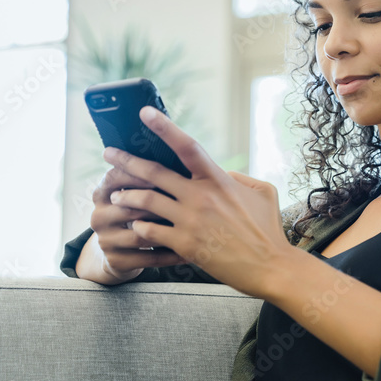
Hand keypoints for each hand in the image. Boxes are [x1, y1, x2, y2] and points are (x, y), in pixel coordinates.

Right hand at [88, 159, 188, 278]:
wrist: (122, 250)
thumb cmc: (141, 212)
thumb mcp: (139, 192)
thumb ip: (150, 175)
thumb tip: (177, 152)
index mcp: (102, 191)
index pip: (116, 176)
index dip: (139, 174)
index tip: (166, 172)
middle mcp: (98, 215)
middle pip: (130, 206)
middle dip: (159, 203)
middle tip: (186, 201)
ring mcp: (105, 240)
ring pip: (140, 234)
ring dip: (167, 232)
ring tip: (193, 228)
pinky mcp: (116, 260)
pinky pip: (147, 258)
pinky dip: (170, 255)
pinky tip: (189, 253)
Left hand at [103, 106, 293, 296]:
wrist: (272, 267)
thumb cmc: (269, 230)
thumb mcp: (261, 192)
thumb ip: (238, 176)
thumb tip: (221, 170)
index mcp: (218, 178)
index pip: (187, 145)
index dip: (164, 127)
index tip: (144, 113)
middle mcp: (201, 196)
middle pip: (154, 172)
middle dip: (126, 161)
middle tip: (108, 154)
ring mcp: (191, 221)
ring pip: (146, 201)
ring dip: (126, 196)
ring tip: (115, 196)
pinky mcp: (186, 245)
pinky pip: (151, 232)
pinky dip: (139, 227)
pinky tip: (134, 227)